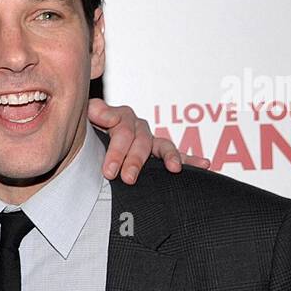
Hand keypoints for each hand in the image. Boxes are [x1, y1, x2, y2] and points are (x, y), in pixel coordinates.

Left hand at [87, 98, 210, 183]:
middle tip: (128, 178)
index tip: (109, 171)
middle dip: (135, 160)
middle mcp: (138, 127)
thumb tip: (107, 115)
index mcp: (121, 118)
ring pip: (162, 146)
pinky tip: (205, 164)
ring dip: (169, 157)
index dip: (117, 151)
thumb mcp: (85, 118)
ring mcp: (150, 139)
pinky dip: (191, 159)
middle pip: (141, 140)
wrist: (88, 142)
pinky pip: (178, 155)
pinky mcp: (159, 153)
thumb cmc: (86, 132)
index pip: (122, 130)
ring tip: (173, 168)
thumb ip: (95, 111)